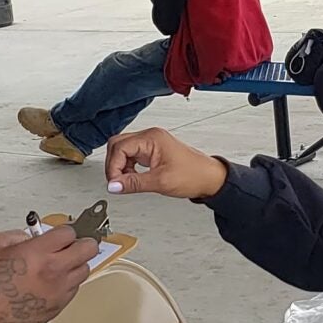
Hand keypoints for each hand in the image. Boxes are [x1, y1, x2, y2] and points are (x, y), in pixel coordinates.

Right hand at [0, 226, 96, 322]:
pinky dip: (67, 284)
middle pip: (88, 250)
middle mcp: (54, 272)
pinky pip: (73, 291)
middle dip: (81, 243)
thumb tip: (28, 237)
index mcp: (39, 253)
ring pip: (84, 271)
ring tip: (60, 264)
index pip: (70, 233)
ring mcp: (57, 293)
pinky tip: (51, 283)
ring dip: (75, 265)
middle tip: (71, 244)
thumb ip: (15, 235)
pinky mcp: (56, 309)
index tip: (60, 233)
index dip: (64, 231)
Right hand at [102, 128, 226, 200]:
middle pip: (118, 145)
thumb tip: (114, 186)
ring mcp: (151, 143)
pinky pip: (132, 155)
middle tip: (117, 182)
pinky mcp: (153, 151)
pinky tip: (133, 177)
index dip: (113, 166)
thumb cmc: (193, 175)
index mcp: (152, 138)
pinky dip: (128, 167)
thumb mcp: (160, 182)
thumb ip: (134, 183)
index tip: (114, 183)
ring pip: (123, 150)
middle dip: (114, 164)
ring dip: (121, 166)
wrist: (210, 178)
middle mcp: (150, 137)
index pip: (120, 147)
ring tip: (127, 181)